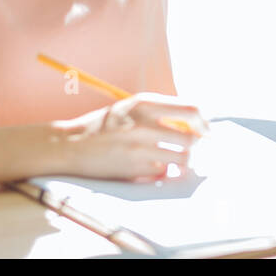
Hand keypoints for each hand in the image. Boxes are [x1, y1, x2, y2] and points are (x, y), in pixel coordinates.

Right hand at [52, 92, 209, 180]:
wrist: (70, 145)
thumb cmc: (105, 125)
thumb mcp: (132, 107)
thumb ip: (161, 111)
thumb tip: (196, 124)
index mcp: (146, 103)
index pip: (192, 109)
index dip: (204, 123)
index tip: (206, 130)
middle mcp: (145, 124)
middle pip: (192, 139)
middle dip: (196, 147)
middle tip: (191, 149)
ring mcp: (139, 148)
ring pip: (182, 159)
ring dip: (181, 161)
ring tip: (172, 159)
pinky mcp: (133, 169)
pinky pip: (162, 172)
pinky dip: (160, 171)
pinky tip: (147, 165)